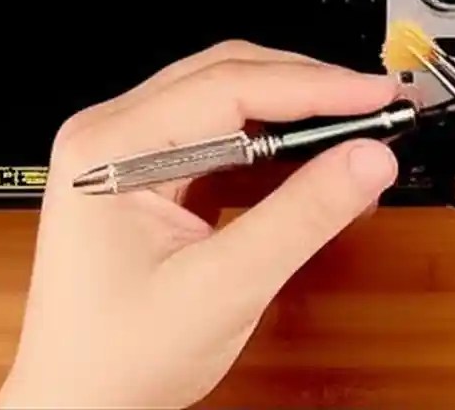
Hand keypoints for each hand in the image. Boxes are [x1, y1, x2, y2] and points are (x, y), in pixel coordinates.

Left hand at [0, 41, 399, 408]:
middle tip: (377, 108)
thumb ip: (302, 216)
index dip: (315, 86)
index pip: (231, 85)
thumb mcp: (223, 287)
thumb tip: (366, 159)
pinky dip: (275, 150)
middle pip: (231, 78)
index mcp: (110, 147)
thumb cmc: (115, 358)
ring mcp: (128, 154)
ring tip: (356, 136)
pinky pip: (222, 139)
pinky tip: (316, 169)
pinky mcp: (150, 178)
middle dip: (310, 91)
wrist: (77, 407)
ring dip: (295, 118)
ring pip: (230, 104)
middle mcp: (112, 136)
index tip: (376, 96)